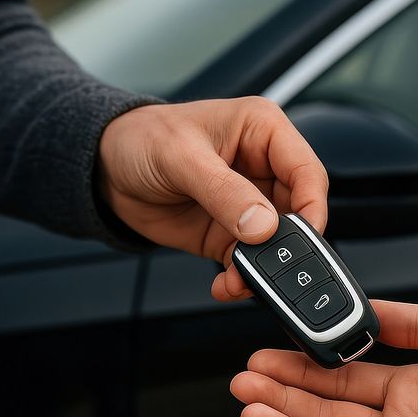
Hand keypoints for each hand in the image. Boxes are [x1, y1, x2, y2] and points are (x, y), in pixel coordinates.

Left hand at [97, 97, 327, 300]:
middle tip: (275, 269)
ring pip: (277, 244)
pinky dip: (241, 279)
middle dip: (288, 246)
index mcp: (263, 132)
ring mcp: (249, 205)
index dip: (312, 206)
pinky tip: (226, 284)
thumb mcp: (181, 157)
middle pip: (298, 214)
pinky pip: (250, 262)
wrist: (105, 169)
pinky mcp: (230, 234)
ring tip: (240, 280)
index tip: (304, 235)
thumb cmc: (142, 139)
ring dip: (264, 268)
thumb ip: (224, 192)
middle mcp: (264, 169)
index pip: (307, 171)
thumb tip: (262, 225)